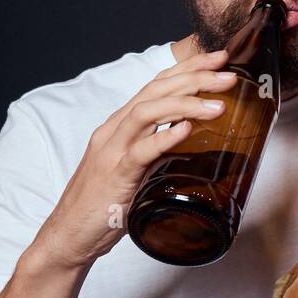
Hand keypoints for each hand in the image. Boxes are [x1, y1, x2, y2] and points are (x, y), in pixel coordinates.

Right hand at [33, 48, 240, 268]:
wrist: (69, 238)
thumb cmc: (105, 205)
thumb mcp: (138, 170)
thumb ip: (159, 153)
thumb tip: (194, 144)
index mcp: (120, 127)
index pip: (156, 86)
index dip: (187, 69)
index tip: (219, 59)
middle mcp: (114, 132)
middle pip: (155, 91)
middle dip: (194, 77)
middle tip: (228, 73)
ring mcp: (112, 152)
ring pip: (147, 113)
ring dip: (186, 103)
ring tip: (219, 104)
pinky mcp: (114, 176)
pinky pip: (140, 151)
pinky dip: (165, 138)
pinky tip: (187, 130)